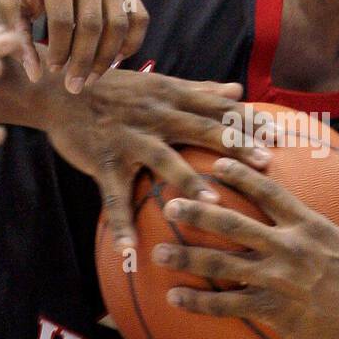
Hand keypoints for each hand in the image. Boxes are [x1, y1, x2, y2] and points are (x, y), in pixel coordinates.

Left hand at [0, 0, 147, 91]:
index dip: (58, 50)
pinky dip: (132, 41)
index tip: (51, 70)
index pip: (62, 21)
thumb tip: (36, 76)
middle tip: (75, 85)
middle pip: (93, 24)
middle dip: (84, 60)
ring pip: (119, 23)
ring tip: (92, 77)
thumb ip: (18, 37)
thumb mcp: (9, 1)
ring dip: (107, 57)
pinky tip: (116, 60)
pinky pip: (138, 15)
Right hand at [35, 66, 261, 249]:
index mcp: (170, 96)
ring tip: (213, 207)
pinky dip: (120, 225)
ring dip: (188, 183)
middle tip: (265, 165)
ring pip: (164, 161)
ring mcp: (129, 138)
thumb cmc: (111, 89)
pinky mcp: (104, 160)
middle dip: (234, 146)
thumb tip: (236, 89)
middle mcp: (154, 114)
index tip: (279, 134)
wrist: (58, 90)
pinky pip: (114, 197)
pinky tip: (130, 254)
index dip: (248, 119)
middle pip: (201, 129)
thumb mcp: (156, 84)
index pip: (216, 106)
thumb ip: (197, 89)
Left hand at [157, 158, 338, 338]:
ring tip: (156, 251)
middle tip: (168, 200)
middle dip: (199, 210)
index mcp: (309, 226)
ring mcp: (277, 279)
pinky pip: (227, 304)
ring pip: (223, 263)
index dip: (240, 174)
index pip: (269, 192)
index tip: (213, 160)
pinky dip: (198, 300)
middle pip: (235, 223)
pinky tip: (173, 296)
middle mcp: (288, 248)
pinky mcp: (270, 309)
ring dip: (187, 256)